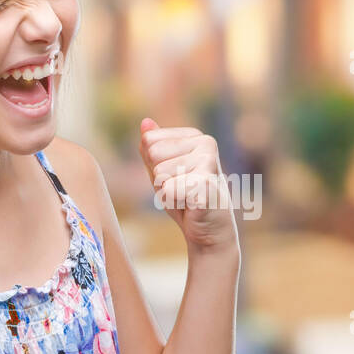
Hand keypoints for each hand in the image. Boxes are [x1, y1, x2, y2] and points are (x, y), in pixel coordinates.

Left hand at [138, 118, 238, 255]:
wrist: (209, 231)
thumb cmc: (185, 200)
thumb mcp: (162, 171)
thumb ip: (152, 148)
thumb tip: (145, 122)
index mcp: (195, 136)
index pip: (149, 141)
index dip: (154, 166)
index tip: (174, 177)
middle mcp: (205, 142)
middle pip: (153, 154)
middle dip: (160, 179)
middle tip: (181, 190)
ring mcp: (208, 161)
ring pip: (159, 173)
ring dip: (167, 192)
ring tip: (187, 197)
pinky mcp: (206, 182)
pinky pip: (167, 190)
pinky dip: (173, 202)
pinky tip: (191, 206)